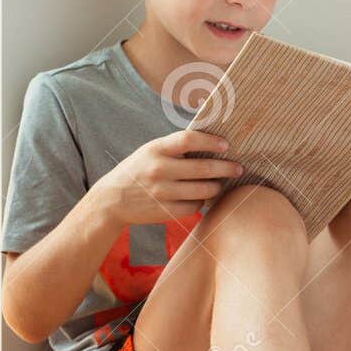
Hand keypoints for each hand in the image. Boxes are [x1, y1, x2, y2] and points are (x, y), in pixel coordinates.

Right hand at [92, 129, 242, 226]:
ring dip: (216, 186)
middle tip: (238, 168)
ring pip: (203, 190)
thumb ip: (174, 147)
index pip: (189, 139)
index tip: (226, 145)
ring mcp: (163, 192)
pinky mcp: (165, 211)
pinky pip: (194, 206)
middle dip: (226, 168)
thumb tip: (211, 143)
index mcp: (156, 150)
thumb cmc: (137, 171)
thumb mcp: (149, 152)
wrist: (112, 200)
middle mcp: (159, 170)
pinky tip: (200, 197)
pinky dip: (201, 201)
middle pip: (203, 168)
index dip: (211, 141)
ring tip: (219, 184)